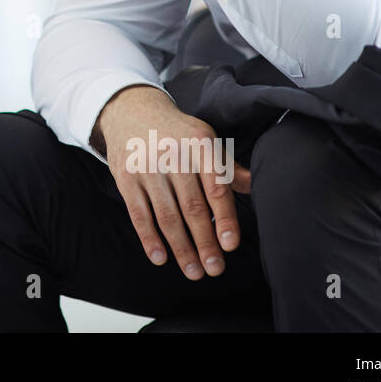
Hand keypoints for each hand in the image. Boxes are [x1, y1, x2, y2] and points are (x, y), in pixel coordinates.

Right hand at [93, 84, 250, 279]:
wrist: (131, 110)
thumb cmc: (176, 132)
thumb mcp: (205, 139)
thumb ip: (228, 166)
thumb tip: (255, 186)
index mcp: (200, 144)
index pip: (216, 186)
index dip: (224, 218)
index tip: (229, 245)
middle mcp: (173, 154)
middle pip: (192, 207)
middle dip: (205, 242)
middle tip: (214, 268)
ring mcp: (146, 166)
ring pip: (167, 215)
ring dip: (181, 248)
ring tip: (194, 271)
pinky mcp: (125, 177)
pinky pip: (139, 214)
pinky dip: (149, 239)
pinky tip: (160, 258)